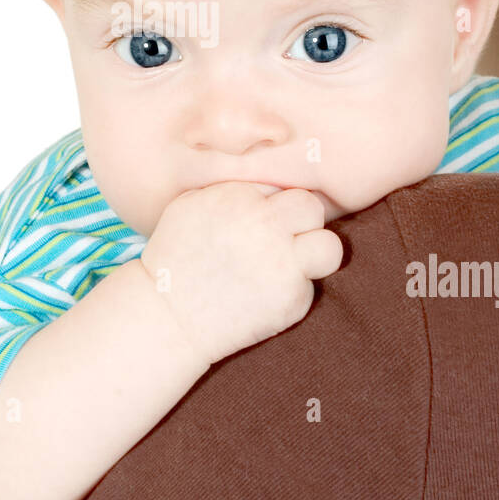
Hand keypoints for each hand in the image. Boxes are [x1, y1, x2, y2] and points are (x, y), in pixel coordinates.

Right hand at [139, 182, 342, 368]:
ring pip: (331, 247)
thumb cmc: (174, 256)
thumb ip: (232, 188)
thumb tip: (269, 183)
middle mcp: (266, 226)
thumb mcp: (190, 204)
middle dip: (302, 222)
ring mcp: (282, 264)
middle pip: (312, 208)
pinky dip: (291, 291)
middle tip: (283, 240)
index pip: (284, 186)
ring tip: (292, 264)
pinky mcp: (291, 299)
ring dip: (315, 254)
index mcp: (240, 196)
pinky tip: (264, 295)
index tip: (264, 221)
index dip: (277, 205)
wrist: (167, 316)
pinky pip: (309, 287)